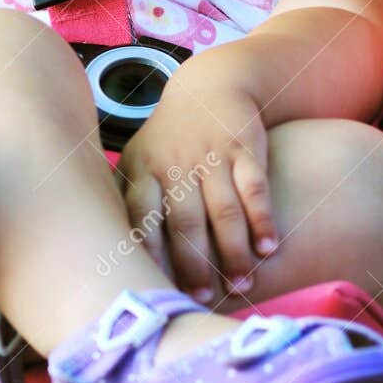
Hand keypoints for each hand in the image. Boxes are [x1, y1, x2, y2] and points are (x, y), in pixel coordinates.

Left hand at [115, 68, 277, 300]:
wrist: (210, 85)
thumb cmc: (168, 140)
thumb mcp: (139, 161)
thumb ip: (127, 201)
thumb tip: (112, 257)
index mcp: (143, 170)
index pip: (141, 215)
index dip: (149, 251)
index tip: (156, 286)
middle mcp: (176, 163)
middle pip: (185, 221)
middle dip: (195, 263)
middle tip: (203, 297)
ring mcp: (211, 155)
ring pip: (223, 209)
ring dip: (234, 250)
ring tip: (242, 283)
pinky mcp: (245, 148)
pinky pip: (254, 187)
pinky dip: (263, 219)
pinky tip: (270, 247)